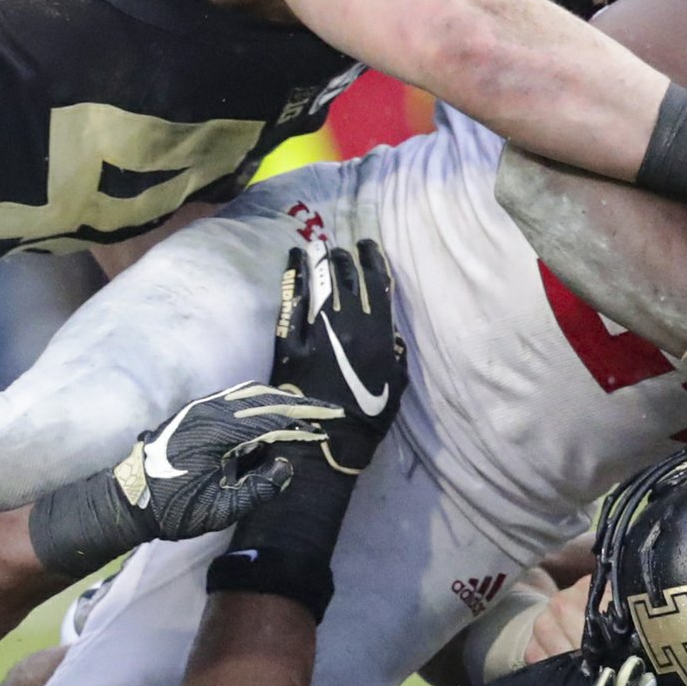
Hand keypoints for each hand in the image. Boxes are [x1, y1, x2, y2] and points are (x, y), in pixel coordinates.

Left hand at [111, 382, 341, 539]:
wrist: (127, 499)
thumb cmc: (173, 508)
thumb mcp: (219, 509)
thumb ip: (258, 489)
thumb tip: (286, 467)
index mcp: (218, 431)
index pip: (271, 417)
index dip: (303, 421)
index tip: (327, 426)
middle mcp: (210, 410)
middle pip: (264, 397)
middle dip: (297, 405)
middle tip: (325, 414)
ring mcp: (200, 408)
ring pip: (249, 394)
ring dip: (278, 402)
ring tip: (302, 414)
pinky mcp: (194, 412)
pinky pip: (234, 399)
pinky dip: (259, 403)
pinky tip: (269, 417)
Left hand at [272, 240, 404, 472]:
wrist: (328, 439)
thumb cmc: (369, 415)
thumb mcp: (396, 381)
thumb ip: (394, 350)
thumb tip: (387, 329)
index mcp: (378, 332)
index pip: (377, 281)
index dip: (372, 257)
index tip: (367, 246)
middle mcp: (348, 323)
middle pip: (345, 275)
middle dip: (342, 257)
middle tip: (338, 250)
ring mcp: (316, 330)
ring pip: (317, 281)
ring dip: (318, 259)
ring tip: (316, 246)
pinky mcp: (289, 341)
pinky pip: (291, 301)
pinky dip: (292, 277)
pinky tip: (292, 261)